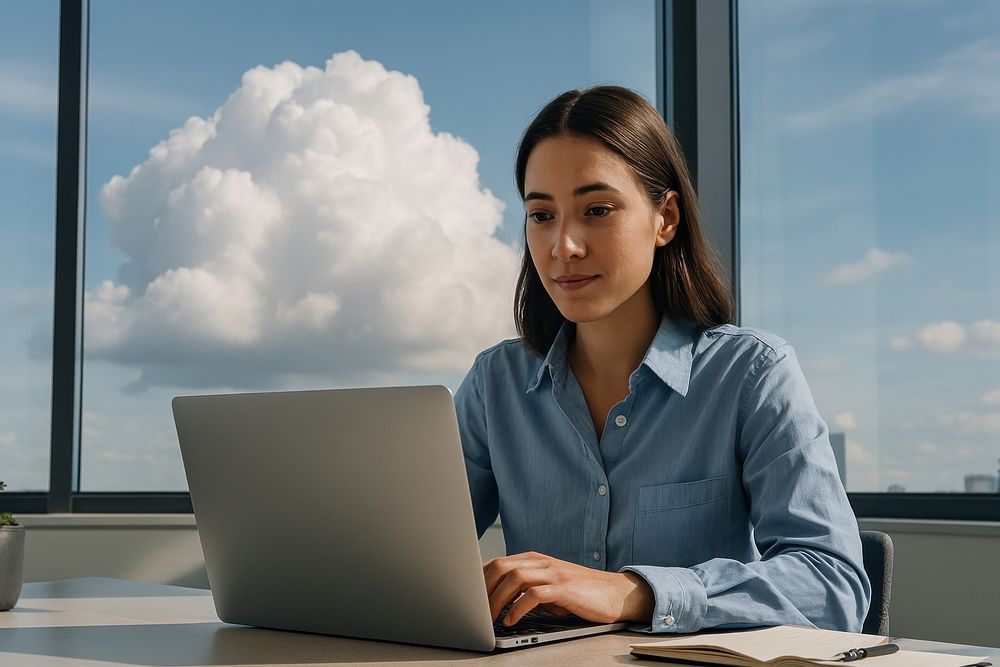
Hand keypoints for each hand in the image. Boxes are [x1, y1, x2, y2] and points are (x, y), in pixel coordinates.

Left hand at [482, 551, 653, 625]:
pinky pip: (534, 594)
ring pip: (514, 577)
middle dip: (482, 589)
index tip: (464, 596)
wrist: (614, 593)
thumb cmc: (578, 593)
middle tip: (473, 610)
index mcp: (533, 560)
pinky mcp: (564, 588)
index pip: (496, 562)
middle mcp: (541, 562)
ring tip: (489, 618)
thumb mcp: (547, 588)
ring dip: (496, 599)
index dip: (477, 579)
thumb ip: (524, 589)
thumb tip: (495, 602)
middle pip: (500, 566)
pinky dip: (518, 608)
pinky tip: (511, 620)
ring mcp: (553, 573)